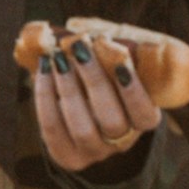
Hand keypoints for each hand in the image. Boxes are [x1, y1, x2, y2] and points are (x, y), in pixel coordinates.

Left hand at [20, 46, 160, 177]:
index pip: (144, 114)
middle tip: (79, 48)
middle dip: (94, 81)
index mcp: (142, 122)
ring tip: (58, 58)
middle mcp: (121, 142)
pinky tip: (44, 70)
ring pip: (82, 127)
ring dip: (68, 88)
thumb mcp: (117, 71)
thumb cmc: (105, 82)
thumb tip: (94, 33)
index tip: (121, 63)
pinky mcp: (67, 156)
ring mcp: (94, 153)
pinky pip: (53, 128)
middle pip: (111, 120)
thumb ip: (114, 57)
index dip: (133, 92)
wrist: (82, 117)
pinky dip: (45, 96)